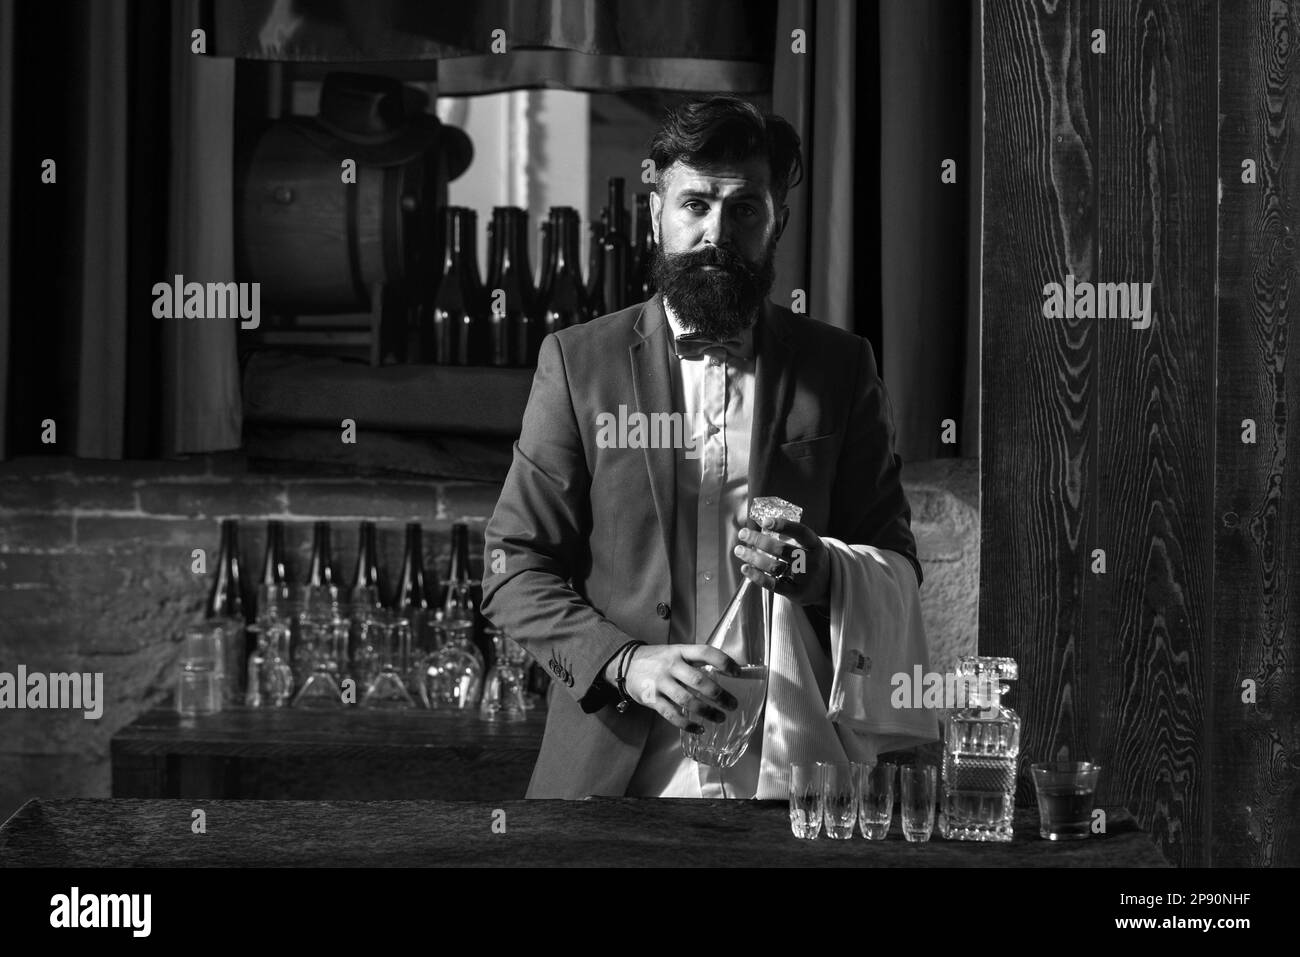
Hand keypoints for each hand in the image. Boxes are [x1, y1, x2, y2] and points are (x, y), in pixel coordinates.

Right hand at [607, 643, 739, 731]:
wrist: (625, 663)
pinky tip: (699, 728)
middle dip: (719, 695)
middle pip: (699, 681)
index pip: (705, 652)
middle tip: (733, 705)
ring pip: (687, 701)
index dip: (724, 662)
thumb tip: (723, 673)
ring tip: (720, 718)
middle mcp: (671, 666)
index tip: (737, 673)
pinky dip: (687, 724)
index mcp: (680, 651)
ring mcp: (660, 683)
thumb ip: (694, 661)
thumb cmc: (657, 659)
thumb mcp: (675, 652)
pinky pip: (672, 714)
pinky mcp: (652, 699)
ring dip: (707, 712)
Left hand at [733, 515, 830, 606]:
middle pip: (783, 549)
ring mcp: (804, 578)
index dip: (783, 526)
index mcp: (815, 545)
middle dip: (760, 540)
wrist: (826, 585)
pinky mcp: (796, 593)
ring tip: (739, 550)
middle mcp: (811, 561)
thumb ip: (788, 536)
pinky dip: (757, 576)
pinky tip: (745, 568)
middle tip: (743, 534)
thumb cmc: (808, 558)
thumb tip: (759, 525)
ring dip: (754, 557)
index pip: (800, 532)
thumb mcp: (807, 545)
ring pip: (775, 567)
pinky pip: (774, 585)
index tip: (765, 521)